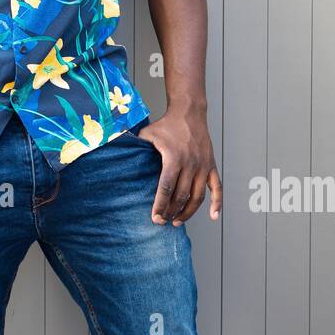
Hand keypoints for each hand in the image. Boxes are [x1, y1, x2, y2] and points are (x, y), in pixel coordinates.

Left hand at [139, 104, 221, 226]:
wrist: (189, 113)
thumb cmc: (166, 125)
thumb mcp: (147, 133)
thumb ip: (135, 147)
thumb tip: (117, 156)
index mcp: (173, 157)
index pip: (166, 187)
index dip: (160, 205)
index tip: (155, 218)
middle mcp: (190, 163)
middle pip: (181, 195)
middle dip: (171, 211)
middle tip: (162, 221)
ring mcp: (203, 166)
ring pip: (198, 196)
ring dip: (188, 212)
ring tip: (177, 221)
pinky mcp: (211, 166)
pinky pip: (217, 188)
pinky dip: (217, 204)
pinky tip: (213, 217)